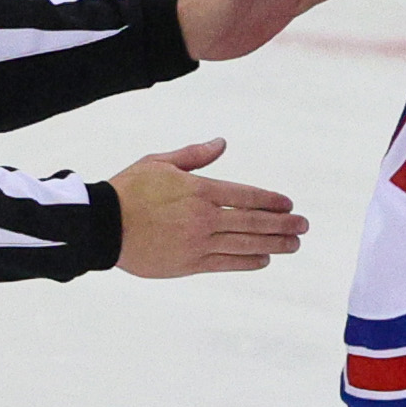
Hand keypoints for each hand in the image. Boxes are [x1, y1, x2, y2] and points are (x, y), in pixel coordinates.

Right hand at [110, 138, 307, 276]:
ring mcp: (198, 243)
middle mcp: (204, 218)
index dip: (272, 201)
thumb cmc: (128, 190)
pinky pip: (226, 263)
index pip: (247, 196)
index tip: (289, 204)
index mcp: (199, 190)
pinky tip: (264, 259)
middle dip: (283, 224)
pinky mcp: (188, 264)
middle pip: (254, 222)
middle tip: (304, 226)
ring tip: (294, 245)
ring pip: (245, 244)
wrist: (101, 225)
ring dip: (273, 245)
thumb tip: (221, 143)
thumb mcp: (160, 162)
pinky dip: (248, 262)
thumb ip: (195, 155)